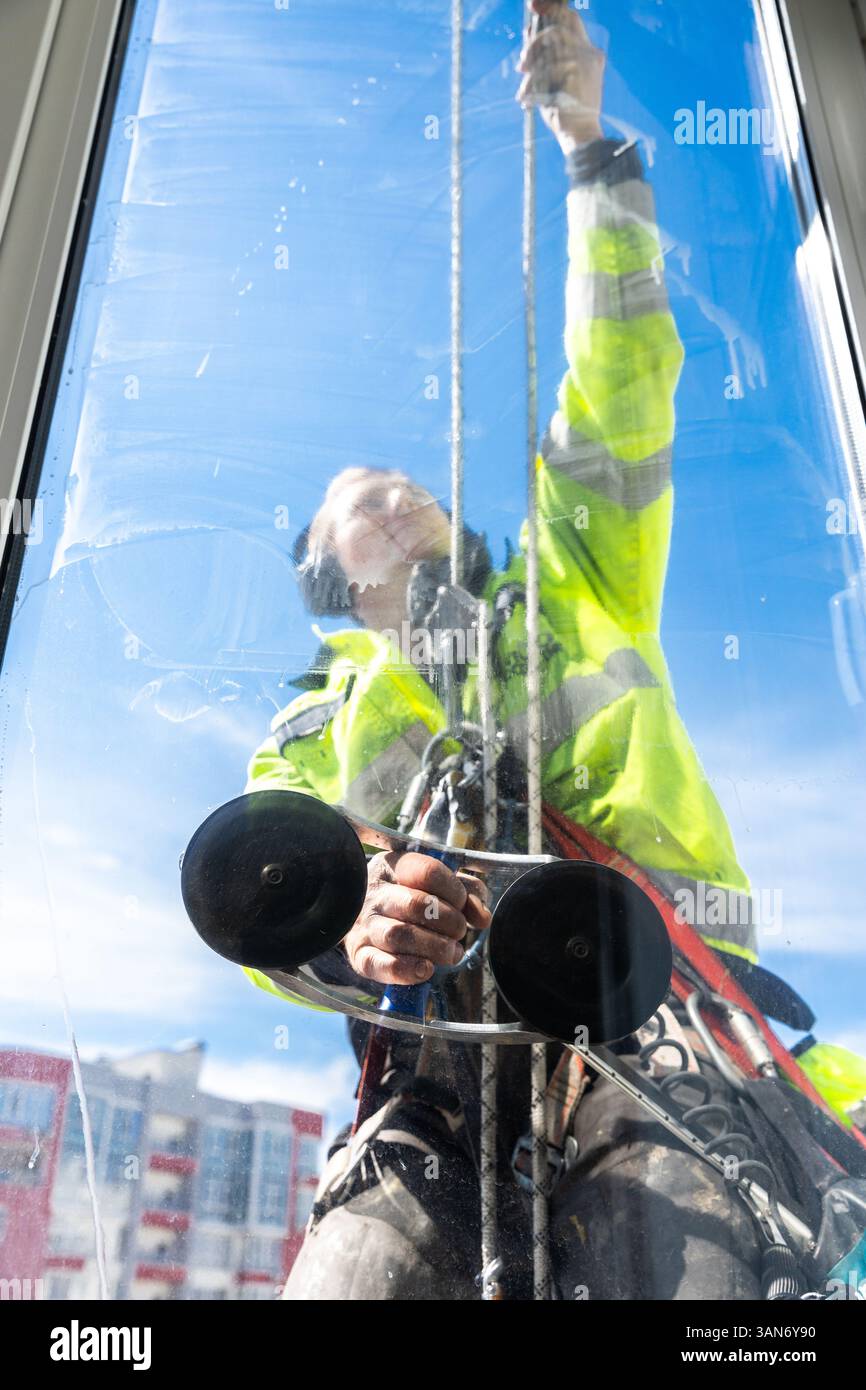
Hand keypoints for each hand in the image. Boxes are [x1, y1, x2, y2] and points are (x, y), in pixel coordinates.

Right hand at [343, 851, 490, 985]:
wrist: (364, 916)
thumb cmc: (411, 897)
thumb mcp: (439, 885)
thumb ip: (467, 894)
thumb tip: (483, 918)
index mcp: (395, 866)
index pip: (427, 871)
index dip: (454, 891)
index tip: (462, 903)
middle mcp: (375, 892)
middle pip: (416, 904)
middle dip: (449, 921)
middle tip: (459, 931)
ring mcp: (364, 923)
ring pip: (399, 935)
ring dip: (434, 947)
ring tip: (452, 953)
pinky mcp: (359, 953)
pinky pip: (378, 964)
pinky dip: (406, 970)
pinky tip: (425, 969)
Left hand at [517, 0, 604, 153]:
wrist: (578, 135)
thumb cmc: (564, 110)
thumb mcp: (553, 79)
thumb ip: (545, 57)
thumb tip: (528, 34)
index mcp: (587, 52)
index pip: (570, 19)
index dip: (551, 9)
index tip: (532, 8)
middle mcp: (589, 53)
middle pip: (557, 28)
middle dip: (534, 43)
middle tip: (522, 64)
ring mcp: (585, 61)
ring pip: (549, 50)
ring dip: (531, 71)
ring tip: (525, 88)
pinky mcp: (577, 72)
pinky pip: (546, 68)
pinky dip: (532, 84)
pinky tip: (528, 99)